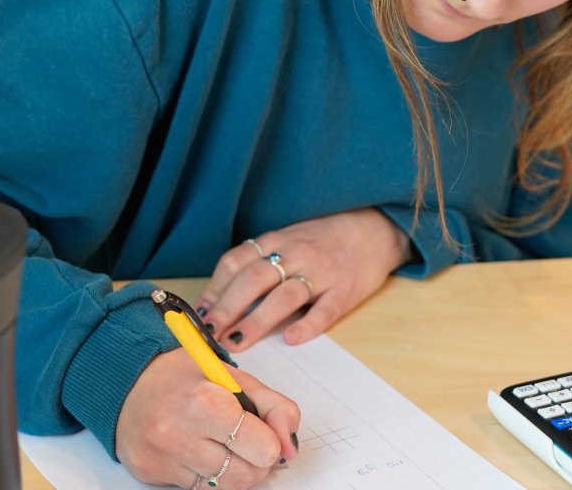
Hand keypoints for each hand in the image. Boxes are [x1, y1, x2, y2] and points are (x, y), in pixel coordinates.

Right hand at [116, 348, 300, 487]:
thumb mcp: (236, 378)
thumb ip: (275, 407)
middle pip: (246, 475)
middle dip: (255, 460)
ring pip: (224, 487)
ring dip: (233, 470)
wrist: (129, 382)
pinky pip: (197, 489)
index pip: (263, 448)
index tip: (261, 429)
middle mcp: (177, 432)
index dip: (269, 440)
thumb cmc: (186, 377)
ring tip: (223, 445)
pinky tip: (198, 451)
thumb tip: (289, 447)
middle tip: (245, 440)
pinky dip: (206, 476)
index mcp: (205, 402)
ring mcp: (161, 457)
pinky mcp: (149, 473)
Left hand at [195, 209, 413, 351]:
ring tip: (238, 341)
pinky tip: (291, 338)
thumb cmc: (321, 242)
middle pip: (255, 279)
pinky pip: (325, 309)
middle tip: (210, 333)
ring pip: (285, 296)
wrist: (372, 230)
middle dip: (228, 308)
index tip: (199, 315)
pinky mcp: (345, 290)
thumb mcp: (287, 242)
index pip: (236, 262)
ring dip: (258, 320)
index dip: (215, 289)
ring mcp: (321, 272)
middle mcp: (296, 254)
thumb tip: (219, 302)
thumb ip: (258, 265)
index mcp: (276, 241)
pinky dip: (307, 324)